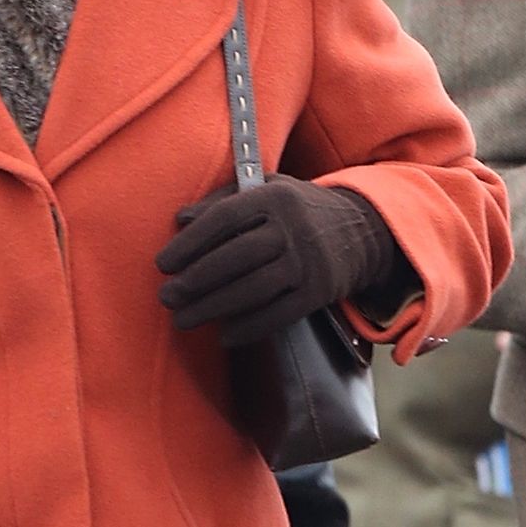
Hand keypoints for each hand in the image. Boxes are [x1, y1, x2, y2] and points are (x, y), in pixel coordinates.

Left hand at [156, 175, 410, 345]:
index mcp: (275, 197)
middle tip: (166, 297)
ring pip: (252, 290)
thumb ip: (224, 201)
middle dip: (195, 281)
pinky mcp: (319, 292)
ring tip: (183, 320)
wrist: (362, 231)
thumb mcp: (269, 190)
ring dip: (212, 308)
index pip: (224, 219)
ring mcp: (308, 262)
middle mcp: (293, 228)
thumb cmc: (299, 210)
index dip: (189, 243)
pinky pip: (277, 314)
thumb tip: (181, 219)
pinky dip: (248, 327)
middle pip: (235, 258)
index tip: (163, 264)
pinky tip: (223, 335)